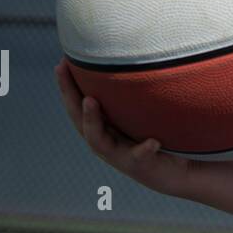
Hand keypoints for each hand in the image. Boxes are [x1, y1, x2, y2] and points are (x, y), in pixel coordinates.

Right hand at [54, 57, 190, 196]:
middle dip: (70, 95)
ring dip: (92, 120)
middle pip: (79, 120)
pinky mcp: (140, 166)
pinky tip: (152, 142)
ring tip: (90, 101)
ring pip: (98, 141)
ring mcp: (120, 156)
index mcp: (102, 129)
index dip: (67, 86)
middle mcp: (105, 143)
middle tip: (63, 70)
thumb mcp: (140, 116)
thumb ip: (132, 96)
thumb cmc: (153, 140)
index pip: (79, 105)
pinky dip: (144, 149)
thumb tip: (133, 58)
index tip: (61, 62)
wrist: (171, 175)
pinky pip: (140, 157)